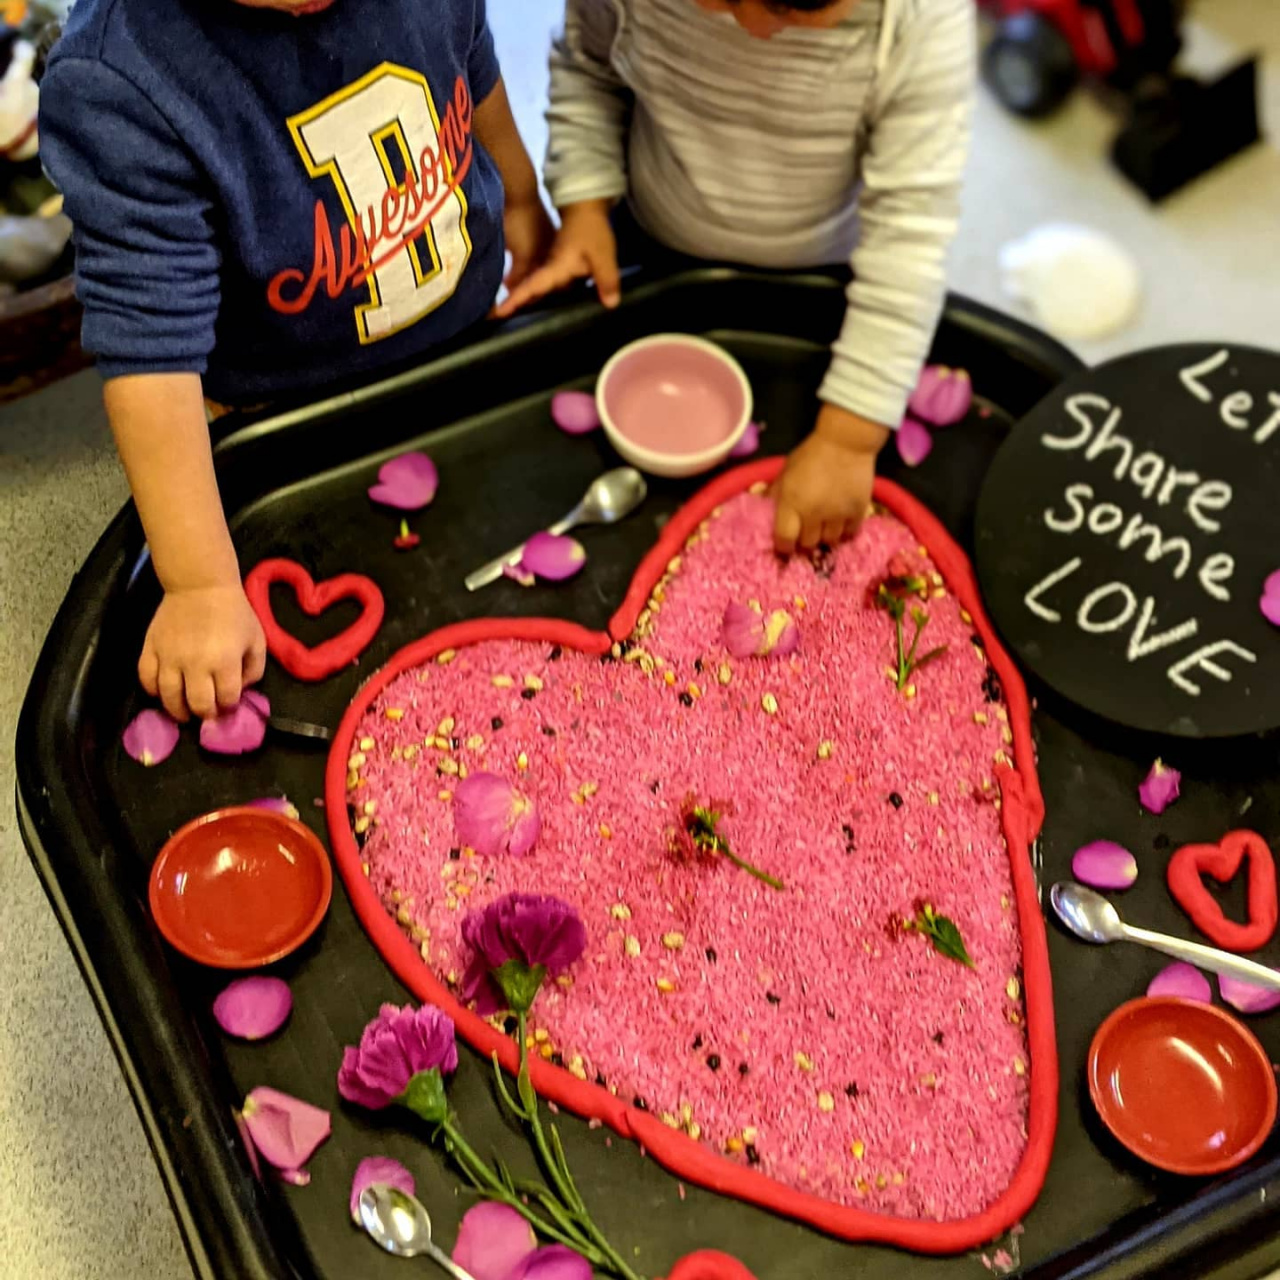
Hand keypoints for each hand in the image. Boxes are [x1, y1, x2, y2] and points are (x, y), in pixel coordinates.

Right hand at [139, 583, 266, 720]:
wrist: (200, 585)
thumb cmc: (233, 612)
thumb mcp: (256, 639)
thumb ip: (254, 669)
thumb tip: (240, 690)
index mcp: (224, 661)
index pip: (226, 698)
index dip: (228, 706)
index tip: (228, 705)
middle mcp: (195, 664)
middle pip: (197, 704)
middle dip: (205, 714)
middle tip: (207, 713)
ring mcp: (169, 657)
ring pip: (169, 697)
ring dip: (178, 710)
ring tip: (184, 713)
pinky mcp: (150, 649)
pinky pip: (146, 678)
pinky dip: (152, 691)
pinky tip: (162, 693)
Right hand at [494, 198, 619, 317]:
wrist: (586, 206)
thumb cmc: (591, 228)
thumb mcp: (602, 255)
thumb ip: (606, 279)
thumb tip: (610, 304)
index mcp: (555, 267)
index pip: (532, 286)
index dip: (516, 299)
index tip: (499, 312)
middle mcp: (549, 268)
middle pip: (530, 292)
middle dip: (516, 306)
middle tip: (500, 321)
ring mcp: (552, 266)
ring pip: (538, 288)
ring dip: (529, 301)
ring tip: (517, 319)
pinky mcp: (558, 265)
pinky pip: (548, 284)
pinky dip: (542, 294)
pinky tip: (547, 306)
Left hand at [773, 405, 890, 554]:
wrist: (846, 442)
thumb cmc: (811, 455)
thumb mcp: (785, 471)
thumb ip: (775, 493)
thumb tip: (764, 511)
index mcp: (792, 503)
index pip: (784, 539)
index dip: (783, 547)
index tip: (785, 545)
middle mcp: (814, 513)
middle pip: (808, 544)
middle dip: (805, 541)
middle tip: (806, 532)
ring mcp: (838, 514)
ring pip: (830, 541)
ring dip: (825, 536)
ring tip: (824, 526)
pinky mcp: (858, 512)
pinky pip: (850, 533)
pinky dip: (844, 531)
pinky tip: (841, 522)